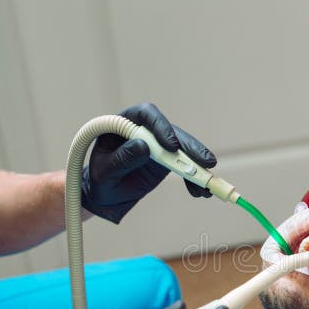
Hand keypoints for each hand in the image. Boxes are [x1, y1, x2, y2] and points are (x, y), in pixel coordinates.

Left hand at [81, 102, 216, 222]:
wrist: (106, 193)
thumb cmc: (101, 177)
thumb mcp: (105, 170)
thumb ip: (122, 158)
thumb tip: (143, 147)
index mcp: (126, 123)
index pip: (147, 115)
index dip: (162, 127)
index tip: (172, 146)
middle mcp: (147, 130)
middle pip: (173, 133)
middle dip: (191, 148)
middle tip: (205, 163)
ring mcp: (160, 145)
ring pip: (184, 150)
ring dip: (198, 166)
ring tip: (207, 183)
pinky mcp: (168, 160)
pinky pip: (185, 166)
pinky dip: (194, 179)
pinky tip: (201, 192)